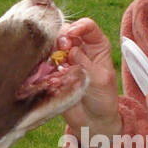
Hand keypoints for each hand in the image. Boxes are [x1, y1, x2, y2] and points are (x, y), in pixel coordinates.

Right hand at [56, 18, 121, 138]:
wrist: (92, 120)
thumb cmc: (103, 99)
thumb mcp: (100, 80)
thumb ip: (86, 63)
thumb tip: (71, 50)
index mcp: (97, 46)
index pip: (87, 27)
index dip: (78, 27)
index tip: (71, 36)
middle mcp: (80, 49)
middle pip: (66, 31)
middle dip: (61, 38)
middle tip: (61, 49)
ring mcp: (65, 59)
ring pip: (52, 45)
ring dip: (51, 51)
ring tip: (56, 65)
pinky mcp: (53, 71)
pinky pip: (44, 62)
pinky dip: (44, 64)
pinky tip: (49, 74)